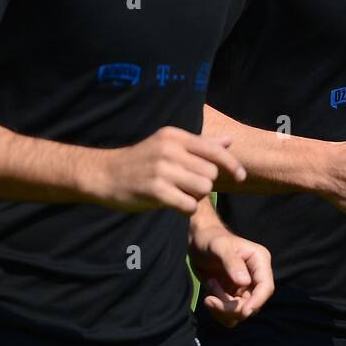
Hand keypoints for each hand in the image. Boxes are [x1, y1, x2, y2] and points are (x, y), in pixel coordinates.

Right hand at [94, 126, 245, 213]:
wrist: (104, 174)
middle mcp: (169, 150)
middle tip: (187, 186)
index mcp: (174, 136)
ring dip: (195, 196)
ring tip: (179, 194)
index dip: (232, 164)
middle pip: (210, 173)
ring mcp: (161, 170)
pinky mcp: (155, 191)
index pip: (214, 149)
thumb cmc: (142, 161)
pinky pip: (188, 204)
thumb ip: (200, 144)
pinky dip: (186, 208)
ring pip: (202, 188)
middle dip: (204, 183)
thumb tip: (229, 139)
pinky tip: (174, 204)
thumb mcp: (168, 145)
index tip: (241, 176)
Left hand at [191, 223, 273, 328]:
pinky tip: (210, 292)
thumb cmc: (210, 239)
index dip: (257, 301)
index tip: (244, 311)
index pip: (266, 287)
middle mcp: (255, 277)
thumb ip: (232, 262)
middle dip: (231, 308)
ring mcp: (245, 288)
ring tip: (210, 287)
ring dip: (222, 309)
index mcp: (259, 261)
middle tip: (209, 299)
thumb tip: (244, 282)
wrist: (198, 241)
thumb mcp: (220, 246)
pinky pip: (230, 315)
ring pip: (241, 313)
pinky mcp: (233, 296)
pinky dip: (218, 310)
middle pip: (253, 304)